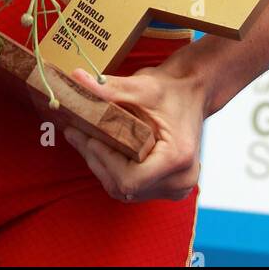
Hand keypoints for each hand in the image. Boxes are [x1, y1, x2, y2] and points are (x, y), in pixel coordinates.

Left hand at [61, 57, 205, 203]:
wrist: (193, 93)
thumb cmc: (172, 90)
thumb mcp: (142, 86)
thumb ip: (110, 87)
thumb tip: (78, 78)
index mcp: (177, 159)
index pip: (131, 178)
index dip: (105, 160)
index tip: (88, 137)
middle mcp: (180, 181)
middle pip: (124, 187)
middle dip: (96, 160)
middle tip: (74, 133)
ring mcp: (175, 188)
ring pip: (125, 191)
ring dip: (101, 166)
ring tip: (83, 138)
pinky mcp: (168, 187)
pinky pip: (133, 188)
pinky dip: (113, 170)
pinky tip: (100, 148)